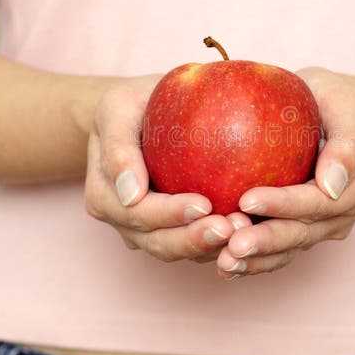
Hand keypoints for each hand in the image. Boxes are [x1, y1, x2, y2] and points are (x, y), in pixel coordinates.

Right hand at [84, 78, 252, 261]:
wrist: (140, 111)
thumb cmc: (130, 104)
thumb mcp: (116, 109)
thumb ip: (118, 148)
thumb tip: (131, 194)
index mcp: (104, 197)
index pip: (137, 214)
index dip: (170, 215)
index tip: (204, 204)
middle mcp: (125, 221)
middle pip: (159, 242)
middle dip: (195, 239)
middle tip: (232, 227)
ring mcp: (149, 230)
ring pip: (180, 251)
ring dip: (211, 247)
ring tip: (245, 231)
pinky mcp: (175, 230)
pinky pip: (197, 245)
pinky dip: (220, 243)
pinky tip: (249, 230)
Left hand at [215, 67, 354, 279]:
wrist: (331, 112)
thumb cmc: (335, 99)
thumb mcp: (346, 104)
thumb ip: (347, 143)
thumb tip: (333, 184)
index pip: (318, 202)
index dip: (284, 204)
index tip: (247, 199)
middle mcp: (341, 215)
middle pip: (302, 233)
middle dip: (266, 241)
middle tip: (231, 244)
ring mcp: (320, 227)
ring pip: (287, 249)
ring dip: (256, 260)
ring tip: (224, 263)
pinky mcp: (298, 231)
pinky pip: (276, 251)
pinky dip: (252, 262)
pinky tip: (223, 266)